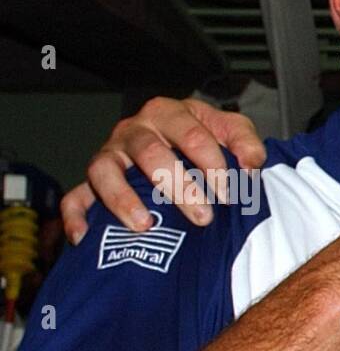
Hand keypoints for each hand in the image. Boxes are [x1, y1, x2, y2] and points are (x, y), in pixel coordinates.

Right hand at [64, 97, 266, 243]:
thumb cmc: (204, 139)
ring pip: (106, 171)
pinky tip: (86, 237)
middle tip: (203, 218)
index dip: (213, 165)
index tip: (229, 195)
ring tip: (145, 225)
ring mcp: (110, 154)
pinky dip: (77, 216)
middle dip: (179, 187)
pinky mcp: (92, 180)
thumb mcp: (229, 131)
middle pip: (151, 153)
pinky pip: (76, 196)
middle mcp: (136, 130)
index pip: (192, 135)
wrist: (177, 144)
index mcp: (170, 113)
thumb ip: (245, 142)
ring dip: (123, 199)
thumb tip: (252, 164)